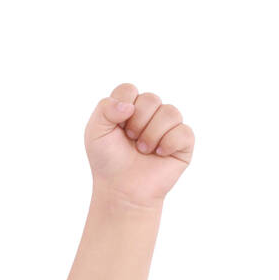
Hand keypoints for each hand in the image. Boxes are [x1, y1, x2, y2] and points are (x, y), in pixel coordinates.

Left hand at [84, 84, 193, 209]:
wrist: (121, 190)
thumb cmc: (108, 162)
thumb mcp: (95, 132)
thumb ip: (104, 108)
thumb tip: (130, 105)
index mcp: (130, 106)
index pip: (129, 90)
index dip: (122, 109)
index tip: (117, 129)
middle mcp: (151, 113)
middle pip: (151, 99)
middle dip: (137, 123)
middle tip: (131, 141)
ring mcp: (168, 127)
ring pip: (170, 112)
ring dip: (152, 135)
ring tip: (144, 150)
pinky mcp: (182, 143)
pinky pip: (184, 132)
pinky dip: (169, 144)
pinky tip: (159, 154)